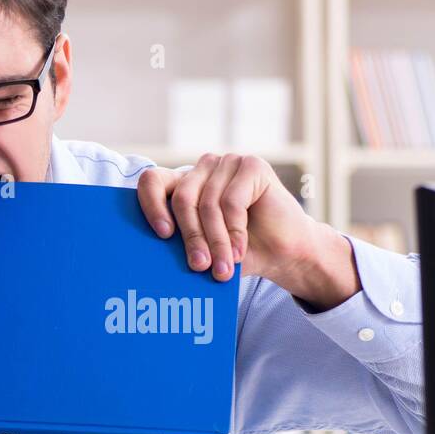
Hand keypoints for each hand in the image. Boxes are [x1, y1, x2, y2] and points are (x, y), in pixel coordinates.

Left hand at [136, 153, 359, 310]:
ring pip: (208, 204)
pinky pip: (232, 201)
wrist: (285, 253)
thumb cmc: (241, 252)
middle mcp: (203, 168)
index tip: (163, 235)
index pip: (152, 182)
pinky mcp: (252, 166)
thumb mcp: (205, 251)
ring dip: (216, 241)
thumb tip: (148, 259)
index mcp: (184, 184)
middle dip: (192, 238)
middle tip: (200, 267)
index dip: (151, 205)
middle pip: (183, 198)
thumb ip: (181, 246)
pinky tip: (239, 252)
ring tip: (223, 270)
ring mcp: (227, 163)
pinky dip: (234, 232)